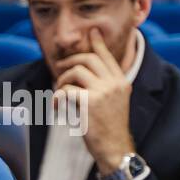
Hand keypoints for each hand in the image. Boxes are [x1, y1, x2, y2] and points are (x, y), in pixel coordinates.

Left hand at [51, 27, 134, 174]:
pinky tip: (58, 107)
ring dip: (61, 82)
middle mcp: (114, 83)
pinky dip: (58, 98)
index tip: (91, 31)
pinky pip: (66, 91)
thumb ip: (104, 85)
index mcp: (121, 81)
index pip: (107, 56)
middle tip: (59, 71)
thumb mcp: (113, 101)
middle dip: (69, 63)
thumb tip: (83, 71)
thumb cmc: (109, 127)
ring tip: (60, 95)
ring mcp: (103, 91)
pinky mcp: (89, 102)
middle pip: (88, 59)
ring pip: (75, 72)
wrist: (114, 147)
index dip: (97, 43)